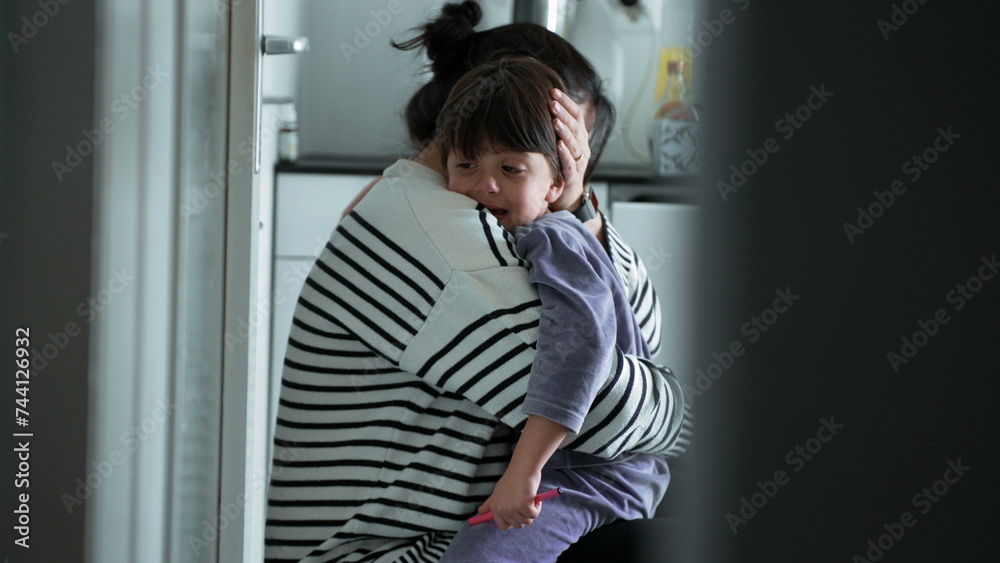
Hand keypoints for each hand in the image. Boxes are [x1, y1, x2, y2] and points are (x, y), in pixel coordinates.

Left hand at [477, 470, 541, 530]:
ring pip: (527, 521)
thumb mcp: (498, 491)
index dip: (513, 522)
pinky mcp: (524, 506)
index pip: (503, 526)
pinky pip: (534, 515)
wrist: (522, 468)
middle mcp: (502, 510)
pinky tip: (535, 498)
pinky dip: (537, 508)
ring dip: (532, 511)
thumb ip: (490, 503)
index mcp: (495, 507)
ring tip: (530, 498)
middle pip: (517, 525)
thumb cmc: (512, 478)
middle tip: (525, 503)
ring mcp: (512, 509)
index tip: (518, 515)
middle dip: (524, 516)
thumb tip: (480, 511)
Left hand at [549, 88, 590, 211]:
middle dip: (563, 114)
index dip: (567, 102)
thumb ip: (556, 126)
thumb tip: (541, 103)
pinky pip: (570, 163)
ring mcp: (579, 161)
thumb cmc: (561, 164)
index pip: (577, 115)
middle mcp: (582, 146)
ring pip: (574, 144)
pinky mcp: (573, 176)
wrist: (568, 194)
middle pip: (575, 127)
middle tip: (552, 102)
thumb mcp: (560, 143)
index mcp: (580, 136)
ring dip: (564, 131)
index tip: (554, 91)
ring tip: (554, 120)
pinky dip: (565, 154)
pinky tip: (558, 145)